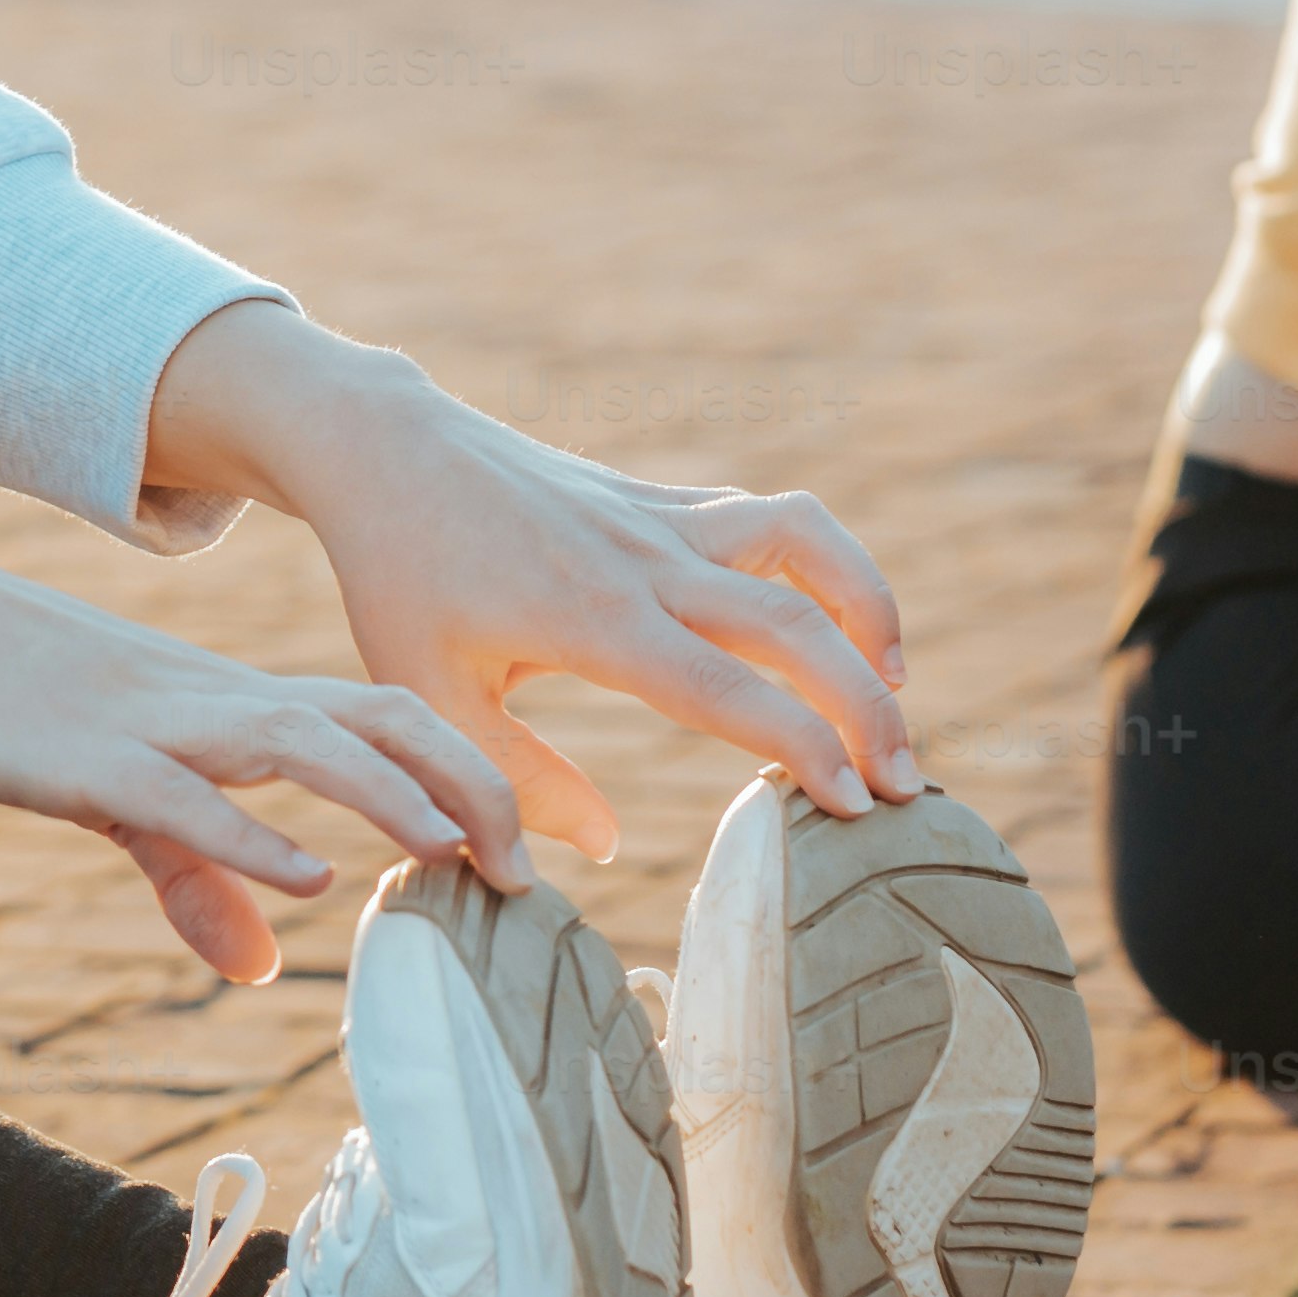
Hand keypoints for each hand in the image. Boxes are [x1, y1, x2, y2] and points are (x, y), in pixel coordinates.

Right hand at [0, 460, 524, 981]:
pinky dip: (251, 836)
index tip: (536, 848)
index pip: (386, 720)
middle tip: (534, 867)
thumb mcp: (122, 802)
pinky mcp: (86, 760)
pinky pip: (182, 798)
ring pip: (299, 741)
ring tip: (457, 852)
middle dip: (468, 783)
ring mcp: (156, 725)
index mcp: (235, 708)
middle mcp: (217, 705)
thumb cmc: (17, 702)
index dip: (471, 773)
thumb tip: (261, 965)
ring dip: (386, 796)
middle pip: (376, 720)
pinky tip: (304, 877)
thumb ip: (196, 878)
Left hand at [147, 301, 919, 864]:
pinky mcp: (663, 498)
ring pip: (804, 544)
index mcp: (593, 619)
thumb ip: (512, 778)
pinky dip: (826, 569)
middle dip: (868, 705)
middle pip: (796, 623)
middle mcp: (645, 560)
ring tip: (897, 683)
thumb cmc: (398, 579)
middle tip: (909, 784)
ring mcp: (661, 519)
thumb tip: (604, 846)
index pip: (731, 688)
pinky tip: (831, 628)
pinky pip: (771, 522)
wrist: (388, 450)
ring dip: (869, 608)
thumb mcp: (425, 696)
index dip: (806, 746)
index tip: (856, 808)